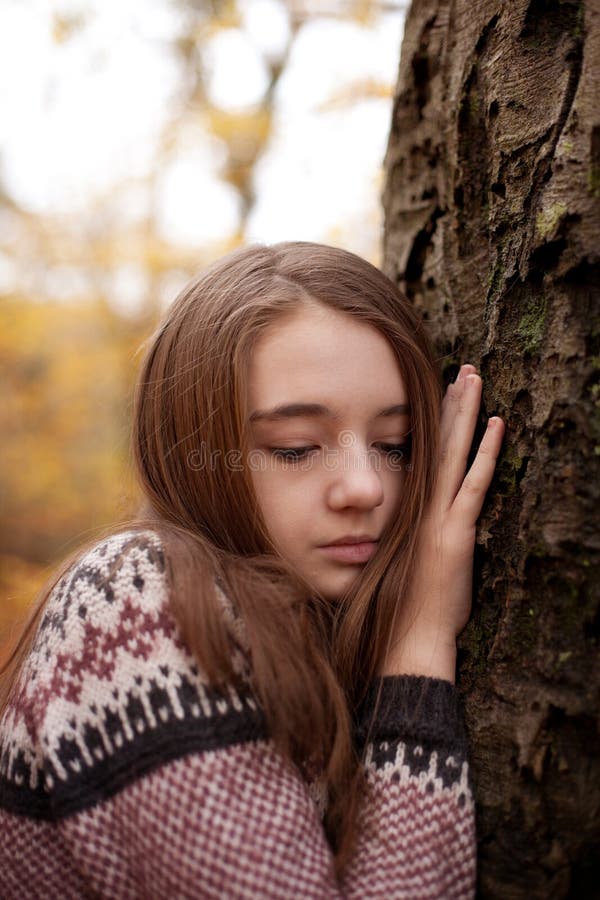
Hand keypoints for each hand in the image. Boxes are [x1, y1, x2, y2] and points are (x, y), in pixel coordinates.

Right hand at [381, 365, 504, 681]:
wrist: (409, 636)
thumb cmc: (407, 607)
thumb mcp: (408, 563)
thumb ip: (416, 536)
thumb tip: (420, 524)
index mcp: (413, 509)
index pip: (424, 454)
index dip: (435, 420)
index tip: (445, 391)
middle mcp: (422, 505)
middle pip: (437, 443)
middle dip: (450, 404)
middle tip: (462, 369)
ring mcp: (437, 516)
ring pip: (452, 453)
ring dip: (464, 414)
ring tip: (473, 378)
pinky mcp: (454, 531)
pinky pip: (472, 483)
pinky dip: (484, 453)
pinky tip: (495, 424)